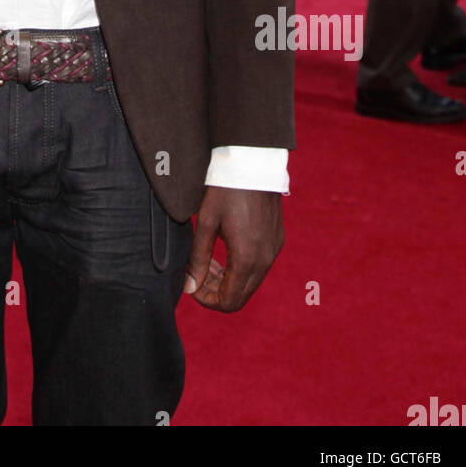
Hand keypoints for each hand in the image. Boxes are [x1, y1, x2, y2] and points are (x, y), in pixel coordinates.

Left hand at [184, 186, 283, 312]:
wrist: (252, 164)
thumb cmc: (225, 191)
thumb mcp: (206, 224)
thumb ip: (197, 259)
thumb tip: (189, 287)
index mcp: (246, 259)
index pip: (228, 302)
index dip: (206, 300)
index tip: (192, 286)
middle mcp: (265, 260)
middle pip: (240, 296)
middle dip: (216, 291)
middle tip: (197, 273)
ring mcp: (273, 251)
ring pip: (250, 282)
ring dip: (228, 279)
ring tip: (207, 260)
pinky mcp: (276, 241)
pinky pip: (260, 267)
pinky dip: (241, 267)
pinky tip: (225, 249)